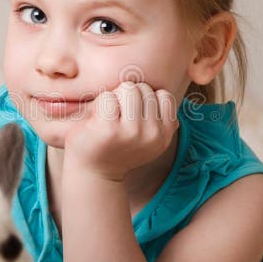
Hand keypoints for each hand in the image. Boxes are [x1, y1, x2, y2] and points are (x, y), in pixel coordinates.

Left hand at [63, 82, 178, 180]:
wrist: (93, 173)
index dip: (146, 99)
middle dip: (128, 97)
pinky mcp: (110, 129)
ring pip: (128, 89)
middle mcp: (153, 134)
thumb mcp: (146, 138)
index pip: (165, 96)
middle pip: (144, 89)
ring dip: (114, 98)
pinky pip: (108, 97)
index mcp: (164, 135)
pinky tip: (96, 121)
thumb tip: (169, 104)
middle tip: (117, 117)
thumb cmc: (118, 148)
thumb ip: (160, 121)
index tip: (133, 115)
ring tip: (108, 117)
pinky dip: (99, 104)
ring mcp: (132, 131)